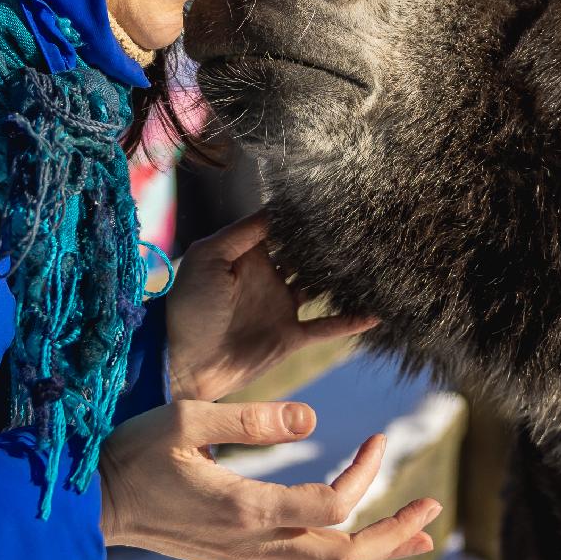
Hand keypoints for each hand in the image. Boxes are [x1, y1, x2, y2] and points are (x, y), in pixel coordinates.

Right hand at [98, 399, 439, 559]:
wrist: (93, 507)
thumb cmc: (133, 453)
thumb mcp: (186, 419)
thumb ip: (250, 420)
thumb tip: (314, 416)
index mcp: (246, 509)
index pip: (331, 504)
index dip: (365, 473)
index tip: (377, 437)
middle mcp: (253, 545)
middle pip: (345, 555)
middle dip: (393, 532)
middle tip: (433, 504)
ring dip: (378, 556)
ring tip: (421, 538)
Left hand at [163, 212, 378, 402]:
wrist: (183, 362)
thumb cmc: (188, 305)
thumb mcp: (208, 256)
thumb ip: (244, 232)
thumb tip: (280, 209)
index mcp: (248, 253)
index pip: (282, 227)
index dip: (304, 215)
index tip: (333, 197)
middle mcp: (269, 276)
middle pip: (307, 254)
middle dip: (330, 242)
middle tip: (363, 224)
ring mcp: (281, 306)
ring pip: (322, 286)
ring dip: (344, 276)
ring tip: (375, 259)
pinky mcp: (290, 336)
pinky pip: (327, 326)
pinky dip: (352, 320)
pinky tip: (377, 311)